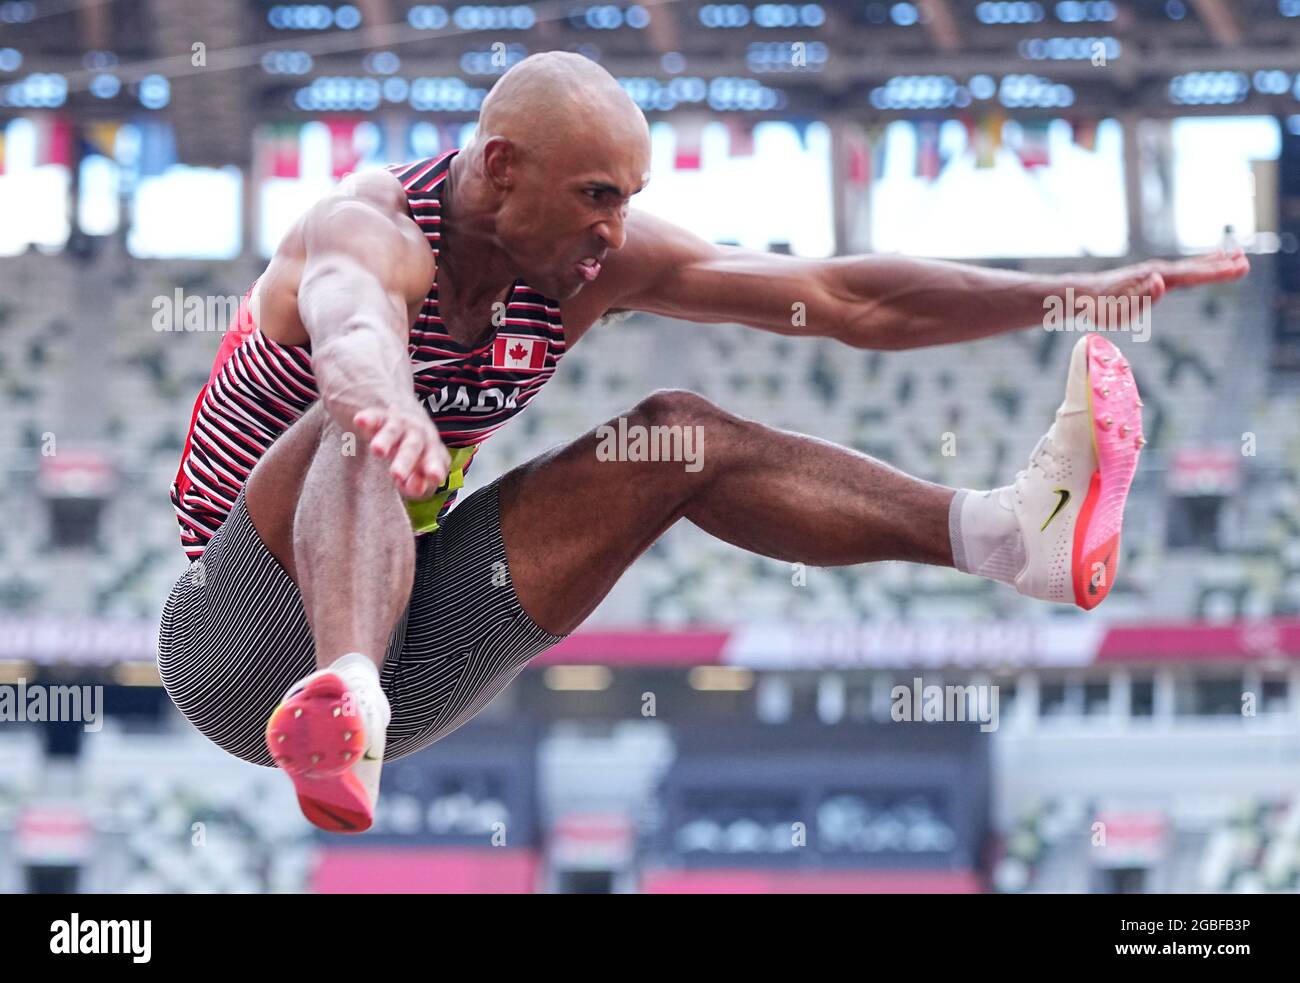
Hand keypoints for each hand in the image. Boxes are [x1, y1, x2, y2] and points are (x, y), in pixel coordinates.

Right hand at [352, 406, 450, 498]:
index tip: (435, 476)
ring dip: (386, 440)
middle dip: (405, 461)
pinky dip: (369, 419)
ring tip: (377, 450)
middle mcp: (419, 435)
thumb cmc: (415, 455)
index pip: (436, 460)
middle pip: (413, 447)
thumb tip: (417, 489)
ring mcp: (401, 424)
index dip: (435, 467)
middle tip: (397, 475)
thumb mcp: (419, 472)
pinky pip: (375, 417)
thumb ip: (417, 484)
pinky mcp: (382, 417)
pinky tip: (360, 421)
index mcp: (433, 451)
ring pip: (393, 432)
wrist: (408, 420)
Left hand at [1084, 249, 1249, 328]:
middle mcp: (1156, 271)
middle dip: (1220, 266)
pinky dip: (1196, 266)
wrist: (1080, 294)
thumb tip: (1162, 280)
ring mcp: (1153, 272)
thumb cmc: (1098, 307)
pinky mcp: (1149, 277)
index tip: (1238, 268)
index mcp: (1153, 278)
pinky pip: (1180, 271)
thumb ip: (1141, 296)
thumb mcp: (1118, 308)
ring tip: (1236, 257)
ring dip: (1212, 262)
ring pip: (1188, 266)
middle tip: (1246, 263)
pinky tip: (1204, 265)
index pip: (1191, 275)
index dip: (1215, 272)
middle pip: (1194, 268)